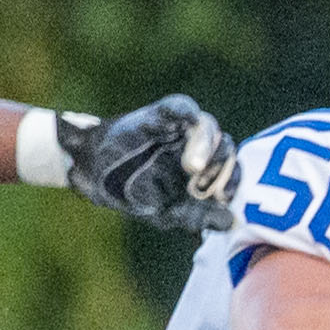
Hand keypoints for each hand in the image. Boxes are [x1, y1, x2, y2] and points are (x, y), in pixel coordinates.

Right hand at [65, 95, 237, 232]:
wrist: (94, 172)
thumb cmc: (136, 193)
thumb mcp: (166, 212)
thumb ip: (198, 217)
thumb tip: (231, 223)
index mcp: (209, 171)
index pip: (234, 170)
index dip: (234, 182)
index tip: (224, 197)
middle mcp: (201, 147)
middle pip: (225, 147)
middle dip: (221, 165)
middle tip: (205, 180)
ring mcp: (183, 128)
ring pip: (208, 127)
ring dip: (205, 145)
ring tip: (194, 166)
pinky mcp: (162, 113)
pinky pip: (180, 106)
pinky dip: (185, 111)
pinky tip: (187, 118)